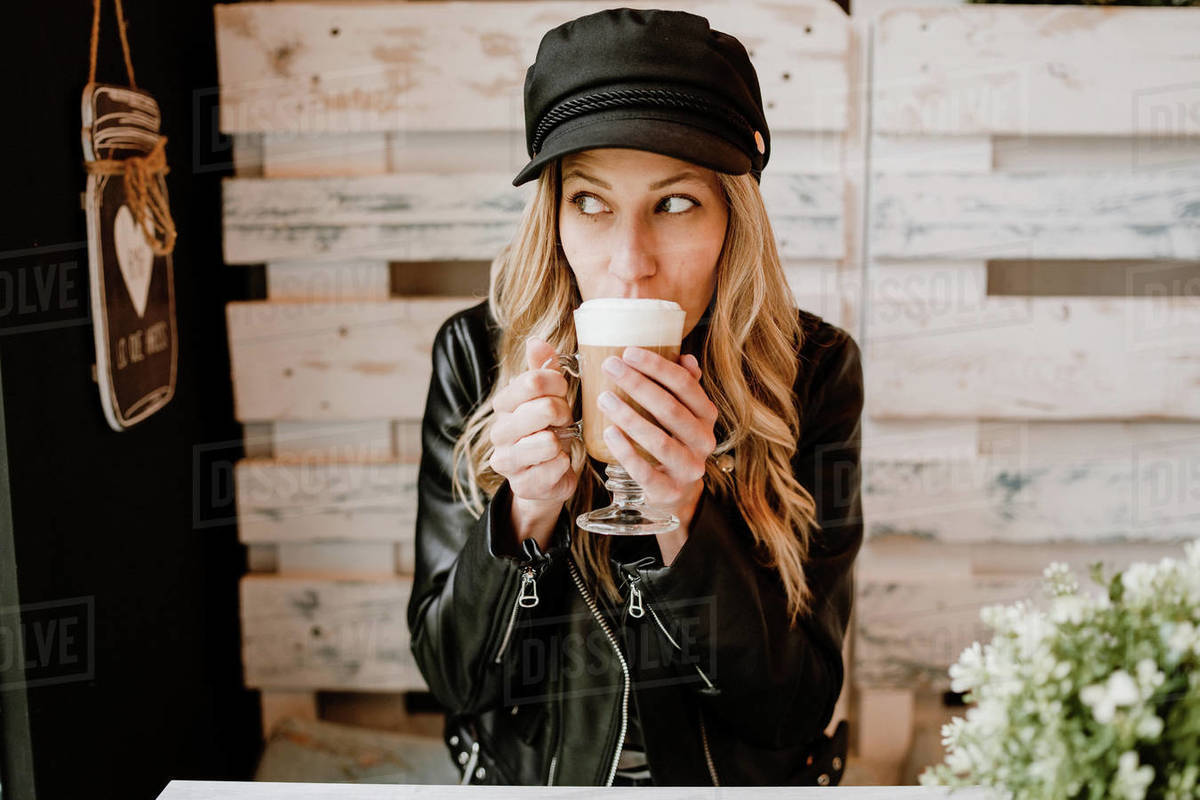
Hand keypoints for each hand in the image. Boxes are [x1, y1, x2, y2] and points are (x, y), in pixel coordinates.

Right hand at [489, 337, 582, 546]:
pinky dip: (564, 464)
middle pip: (545, 408)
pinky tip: (557, 464)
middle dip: (563, 414)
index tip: (561, 393)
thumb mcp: (547, 396)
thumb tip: (535, 340)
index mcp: (503, 404)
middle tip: (561, 422)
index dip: (557, 384)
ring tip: (558, 443)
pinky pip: (555, 467)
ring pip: (548, 441)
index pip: (533, 380)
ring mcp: (507, 461)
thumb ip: (541, 369)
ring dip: (563, 441)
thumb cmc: (547, 429)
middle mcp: (499, 431)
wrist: (544, 476)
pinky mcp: (522, 485)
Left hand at [598, 347, 717, 553]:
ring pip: (659, 441)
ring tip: (603, 398)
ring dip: (629, 416)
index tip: (628, 352)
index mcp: (706, 416)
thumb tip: (685, 356)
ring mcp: (688, 469)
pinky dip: (626, 451)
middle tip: (610, 367)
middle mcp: (704, 441)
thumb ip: (685, 387)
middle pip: (670, 409)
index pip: (685, 385)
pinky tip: (609, 433)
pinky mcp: (669, 491)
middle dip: (638, 385)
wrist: (676, 494)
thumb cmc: (673, 442)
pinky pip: (645, 472)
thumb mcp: (684, 415)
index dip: (657, 367)